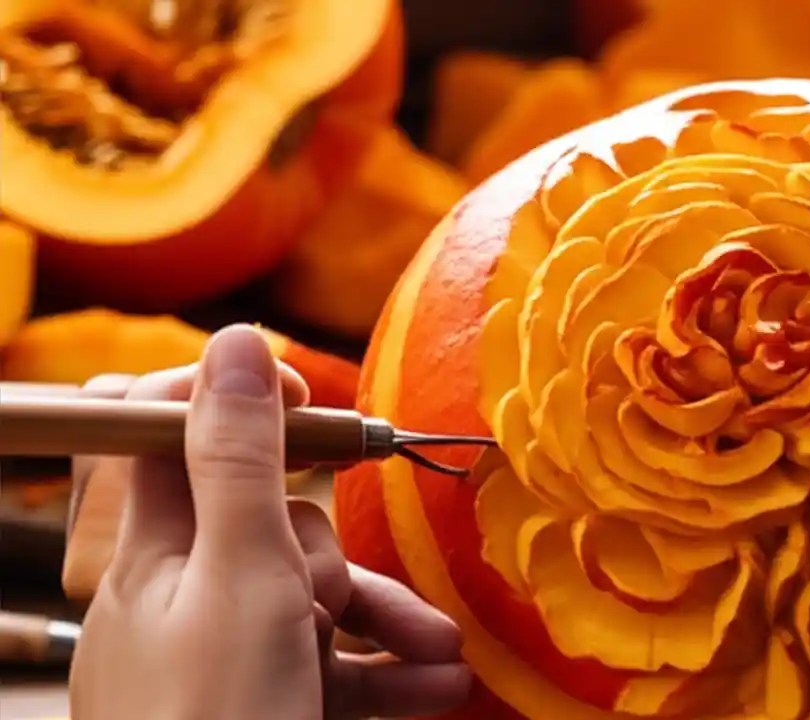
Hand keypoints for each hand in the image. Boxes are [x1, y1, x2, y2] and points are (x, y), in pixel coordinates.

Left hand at [69, 325, 471, 719]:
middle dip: (337, 554)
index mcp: (151, 550)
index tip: (303, 404)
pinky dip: (379, 670)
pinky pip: (325, 663)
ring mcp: (220, 653)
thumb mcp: (244, 580)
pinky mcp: (260, 701)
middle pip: (265, 522)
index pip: (160, 428)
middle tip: (356, 583)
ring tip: (442, 651)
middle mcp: (179, 594)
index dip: (230, 399)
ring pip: (310, 597)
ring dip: (383, 619)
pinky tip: (433, 688)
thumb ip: (240, 460)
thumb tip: (236, 342)